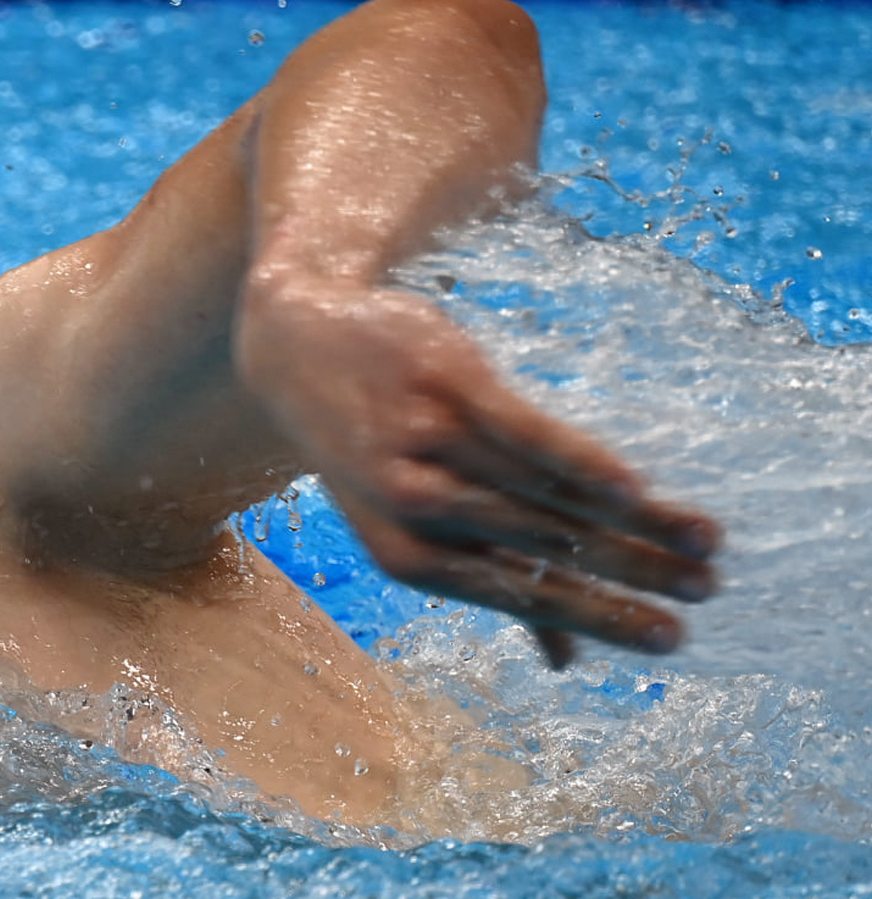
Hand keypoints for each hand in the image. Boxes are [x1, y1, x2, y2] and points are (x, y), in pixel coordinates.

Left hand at [236, 277, 720, 667]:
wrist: (295, 343)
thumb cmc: (368, 445)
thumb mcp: (406, 518)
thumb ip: (491, 579)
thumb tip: (565, 661)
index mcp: (404, 555)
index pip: (520, 596)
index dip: (599, 619)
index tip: (672, 641)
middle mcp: (412, 507)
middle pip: (544, 549)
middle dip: (634, 575)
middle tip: (709, 592)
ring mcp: (426, 443)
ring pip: (546, 496)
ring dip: (633, 524)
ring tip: (704, 539)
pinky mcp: (445, 384)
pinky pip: (524, 432)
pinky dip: (580, 462)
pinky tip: (634, 487)